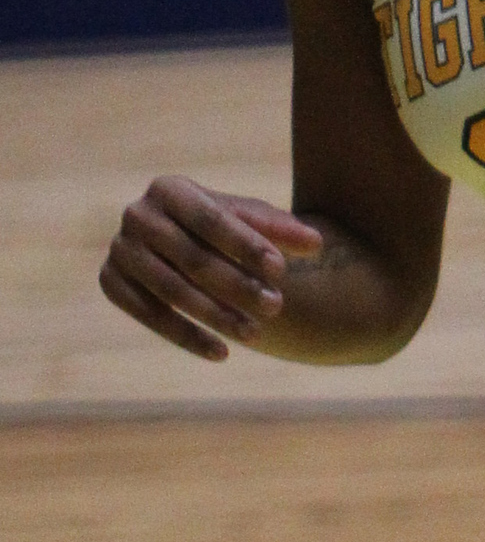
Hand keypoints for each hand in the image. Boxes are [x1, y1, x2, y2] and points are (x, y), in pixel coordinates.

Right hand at [99, 177, 323, 359]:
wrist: (177, 239)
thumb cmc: (223, 225)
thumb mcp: (251, 220)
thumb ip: (281, 229)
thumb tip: (316, 244)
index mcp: (169, 188)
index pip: (212, 219)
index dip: (246, 244)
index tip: (282, 270)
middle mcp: (137, 215)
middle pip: (193, 258)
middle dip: (237, 285)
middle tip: (276, 307)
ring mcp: (119, 250)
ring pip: (173, 291)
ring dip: (216, 315)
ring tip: (256, 334)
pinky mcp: (111, 284)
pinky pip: (150, 317)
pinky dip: (186, 337)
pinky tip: (221, 353)